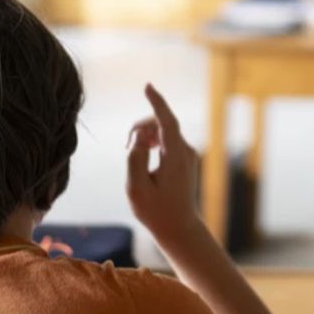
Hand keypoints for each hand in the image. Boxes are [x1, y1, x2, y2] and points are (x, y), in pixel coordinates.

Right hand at [127, 84, 202, 241]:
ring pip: (163, 132)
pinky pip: (167, 141)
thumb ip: (135, 159)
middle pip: (161, 124)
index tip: (147, 86)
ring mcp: (188, 155)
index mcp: (176, 156)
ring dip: (144, 137)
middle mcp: (186, 151)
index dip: (156, 102)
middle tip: (125, 148)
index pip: (167, 121)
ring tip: (132, 155)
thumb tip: (139, 137)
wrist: (179, 227)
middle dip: (140, 129)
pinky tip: (142, 155)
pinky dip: (152, 143)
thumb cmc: (156, 211)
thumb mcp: (136, 188)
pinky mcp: (185, 159)